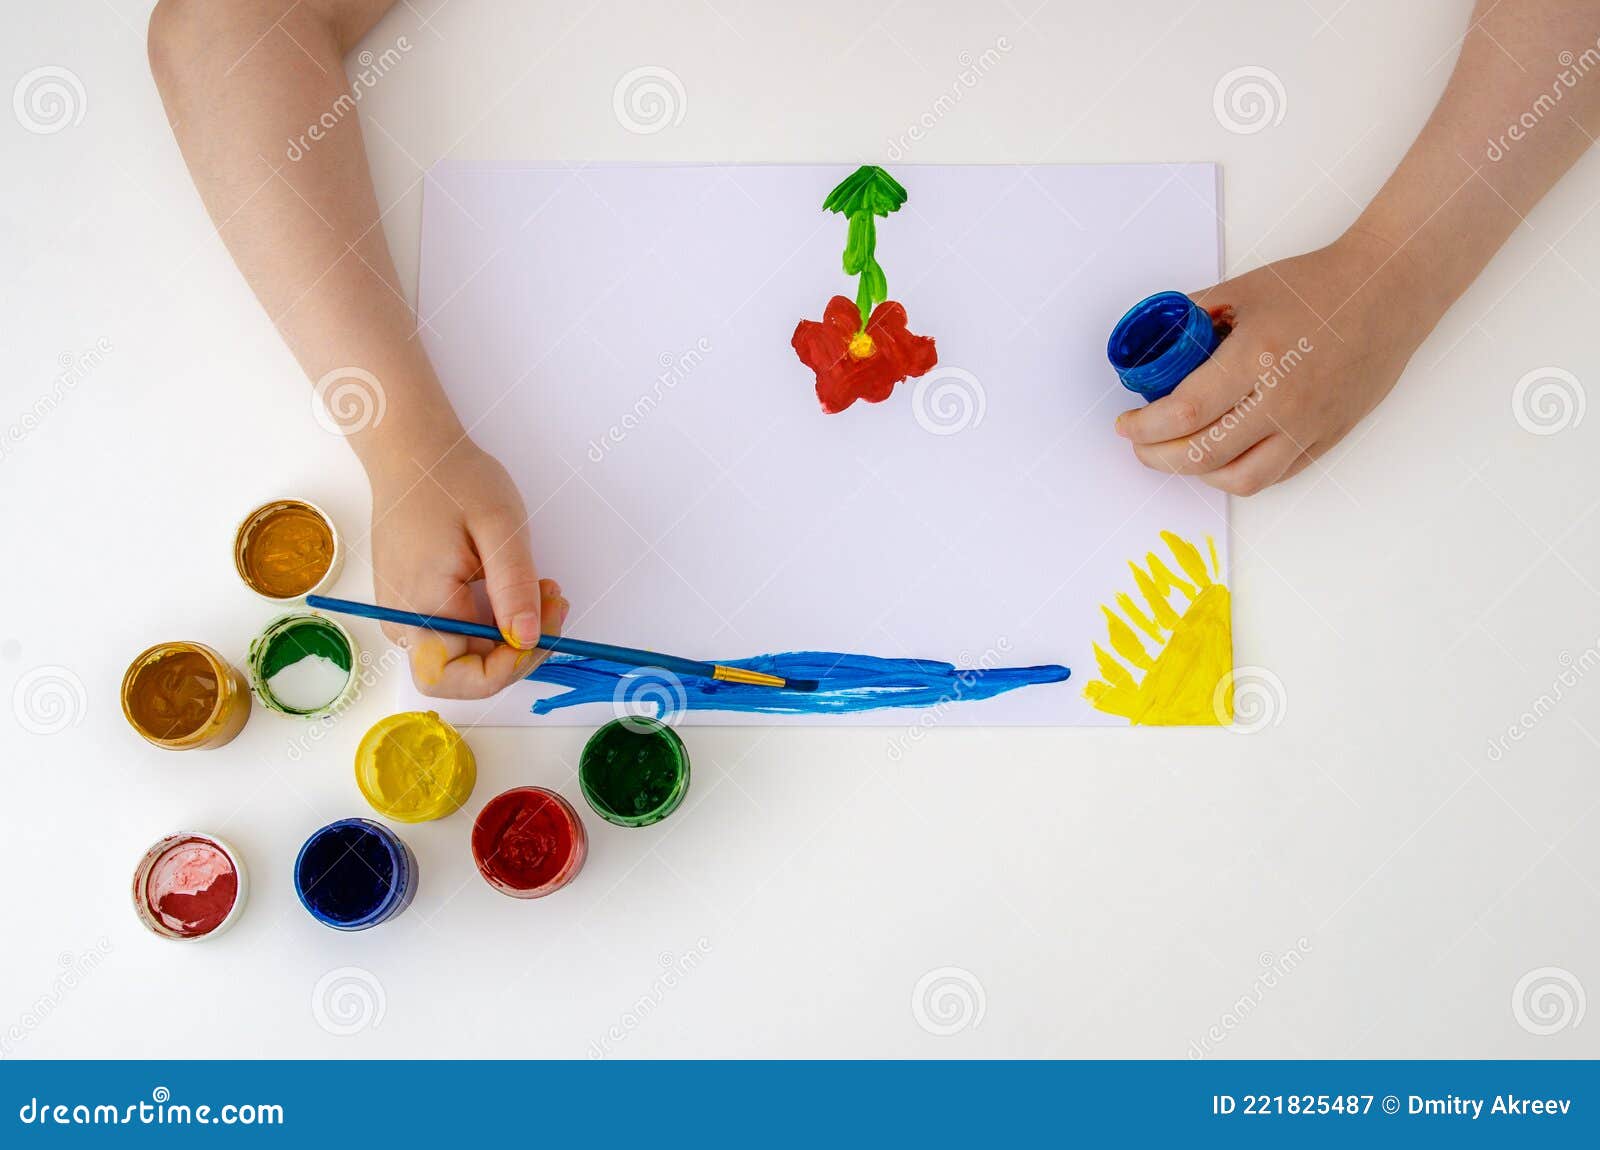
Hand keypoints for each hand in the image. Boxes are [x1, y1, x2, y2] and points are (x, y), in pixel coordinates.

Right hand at [367, 439, 569, 697]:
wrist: (410, 451)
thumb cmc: (452, 479)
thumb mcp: (499, 526)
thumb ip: (513, 587)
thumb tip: (527, 640)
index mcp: (422, 608)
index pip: (468, 680)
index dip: (515, 666)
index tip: (550, 624)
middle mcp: (405, 623)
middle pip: (467, 675)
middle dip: (518, 653)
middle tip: (553, 606)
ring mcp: (404, 616)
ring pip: (465, 657)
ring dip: (509, 636)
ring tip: (538, 586)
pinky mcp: (412, 605)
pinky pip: (456, 634)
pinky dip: (492, 621)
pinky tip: (511, 584)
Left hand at [1113, 231, 1433, 495]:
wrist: (1386, 294)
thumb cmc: (1315, 287)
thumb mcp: (1242, 290)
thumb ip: (1190, 318)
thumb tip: (1148, 347)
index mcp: (1257, 357)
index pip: (1186, 412)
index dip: (1145, 427)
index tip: (1126, 423)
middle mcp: (1284, 400)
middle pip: (1204, 455)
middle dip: (1157, 456)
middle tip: (1140, 444)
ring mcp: (1309, 425)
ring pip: (1238, 480)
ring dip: (1195, 474)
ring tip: (1176, 454)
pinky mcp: (1326, 439)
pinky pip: (1272, 476)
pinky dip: (1235, 474)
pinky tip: (1217, 457)